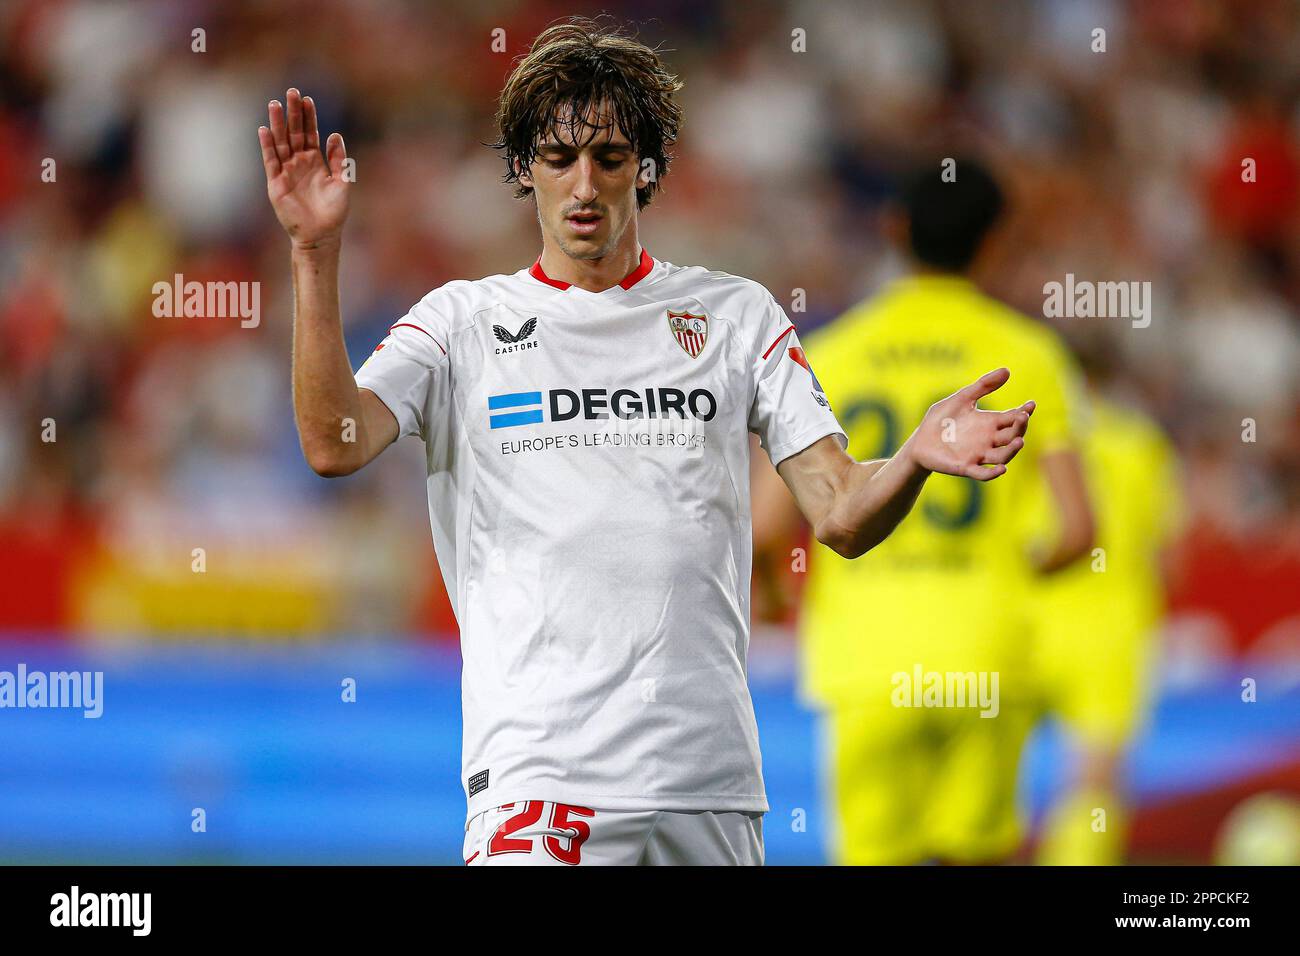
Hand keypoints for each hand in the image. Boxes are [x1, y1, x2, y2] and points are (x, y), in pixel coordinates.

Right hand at [258, 88, 349, 248]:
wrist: (321, 235)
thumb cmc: (334, 212)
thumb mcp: (342, 182)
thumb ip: (339, 159)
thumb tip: (335, 135)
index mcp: (316, 161)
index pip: (310, 133)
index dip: (309, 117)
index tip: (307, 99)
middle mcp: (299, 163)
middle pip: (294, 133)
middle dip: (293, 113)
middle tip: (291, 92)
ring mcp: (286, 171)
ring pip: (280, 142)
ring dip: (277, 123)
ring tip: (274, 104)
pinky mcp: (276, 183)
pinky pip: (270, 161)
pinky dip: (267, 146)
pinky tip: (265, 130)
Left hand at [901, 367, 1032, 480]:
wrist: (919, 441)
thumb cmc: (941, 420)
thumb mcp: (962, 399)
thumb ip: (983, 386)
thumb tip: (1007, 370)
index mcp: (990, 423)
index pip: (1013, 418)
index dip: (1024, 412)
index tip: (1030, 404)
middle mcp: (989, 440)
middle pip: (1012, 436)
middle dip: (1020, 428)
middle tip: (1023, 417)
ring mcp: (979, 455)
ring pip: (1003, 456)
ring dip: (1012, 450)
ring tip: (1019, 441)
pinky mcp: (966, 467)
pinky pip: (983, 474)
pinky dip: (992, 473)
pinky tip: (1001, 469)